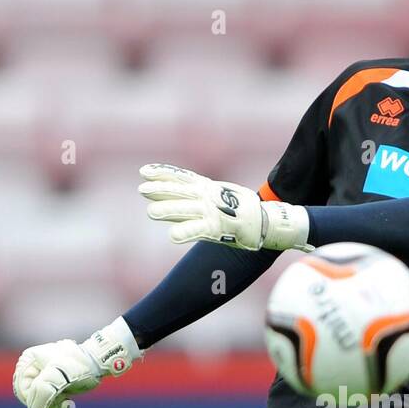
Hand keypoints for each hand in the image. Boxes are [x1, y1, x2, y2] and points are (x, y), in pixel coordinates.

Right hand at [12, 318, 141, 407]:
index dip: (36, 398)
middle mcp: (32, 369)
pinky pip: (46, 403)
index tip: (54, 395)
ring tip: (66, 399)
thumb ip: (41, 391)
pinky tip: (68, 400)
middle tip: (62, 398)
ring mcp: (41, 378)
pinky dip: (56, 405)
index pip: (22, 388)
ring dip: (52, 405)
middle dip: (45, 402)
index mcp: (28, 361)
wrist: (97, 364)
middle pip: (29, 397)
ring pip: (37, 402)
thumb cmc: (78, 364)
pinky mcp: (51, 387)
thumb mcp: (57, 374)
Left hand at [138, 164, 311, 251]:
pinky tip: (172, 236)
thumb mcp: (217, 197)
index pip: (182, 177)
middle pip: (180, 191)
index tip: (145, 171)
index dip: (163, 173)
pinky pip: (200, 230)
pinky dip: (186, 232)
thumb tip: (168, 202)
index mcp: (208, 187)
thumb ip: (195, 199)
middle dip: (160, 189)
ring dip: (168, 209)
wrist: (267, 221)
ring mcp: (214, 211)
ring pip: (187, 209)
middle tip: (142, 189)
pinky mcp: (220, 227)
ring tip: (151, 212)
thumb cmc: (240, 211)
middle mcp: (209, 196)